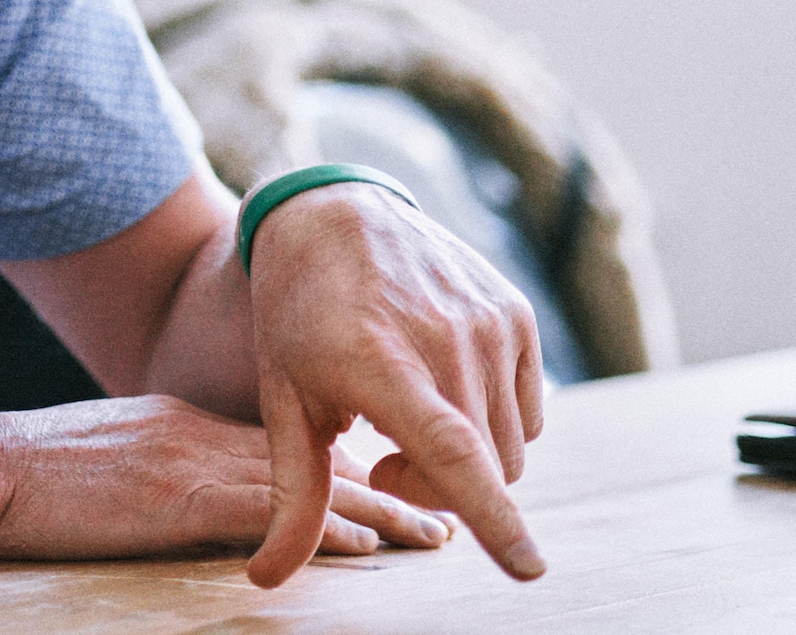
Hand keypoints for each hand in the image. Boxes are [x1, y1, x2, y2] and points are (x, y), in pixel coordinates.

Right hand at [0, 394, 450, 560]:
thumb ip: (161, 469)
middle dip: (383, 484)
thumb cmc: (27, 475)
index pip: (282, 442)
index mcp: (182, 422)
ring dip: (380, 513)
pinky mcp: (180, 499)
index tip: (392, 482)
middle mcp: (200, 431)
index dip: (344, 464)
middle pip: (314, 456)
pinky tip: (368, 546)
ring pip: (311, 482)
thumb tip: (195, 500)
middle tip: (442, 508)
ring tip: (432, 535)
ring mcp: (193, 462)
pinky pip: (274, 512)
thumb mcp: (108, 460)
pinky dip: (328, 529)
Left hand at [241, 184, 545, 587]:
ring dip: (467, 460)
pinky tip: (440, 388)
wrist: (333, 216)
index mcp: (380, 362)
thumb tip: (266, 580)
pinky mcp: (516, 311)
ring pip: (510, 449)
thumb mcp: (284, 401)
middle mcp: (445, 337)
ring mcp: (488, 320)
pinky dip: (492, 421)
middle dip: (434, 489)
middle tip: (380, 460)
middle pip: (480, 470)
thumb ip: (292, 494)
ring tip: (406, 421)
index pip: (451, 453)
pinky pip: (528, 411)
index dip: (491, 517)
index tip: (529, 570)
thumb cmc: (298, 318)